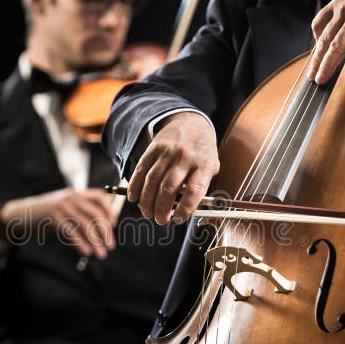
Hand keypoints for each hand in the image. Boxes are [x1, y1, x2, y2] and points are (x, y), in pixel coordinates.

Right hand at [0, 188, 115, 258]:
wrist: (20, 214)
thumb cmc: (46, 216)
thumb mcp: (65, 210)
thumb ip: (80, 216)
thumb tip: (101, 234)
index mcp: (76, 194)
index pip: (100, 196)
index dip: (109, 210)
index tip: (114, 225)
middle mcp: (70, 197)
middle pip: (95, 213)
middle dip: (105, 231)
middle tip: (110, 246)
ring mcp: (61, 206)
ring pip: (85, 224)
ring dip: (95, 241)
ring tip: (101, 254)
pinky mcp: (53, 217)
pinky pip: (71, 231)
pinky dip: (80, 242)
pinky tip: (86, 251)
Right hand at [127, 111, 219, 225]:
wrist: (192, 123)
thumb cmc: (202, 153)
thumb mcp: (211, 168)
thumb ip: (199, 187)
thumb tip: (180, 211)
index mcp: (204, 164)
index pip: (194, 190)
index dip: (185, 208)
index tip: (178, 220)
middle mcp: (185, 157)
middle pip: (169, 187)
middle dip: (161, 208)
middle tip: (159, 220)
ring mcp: (168, 151)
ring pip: (152, 180)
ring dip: (147, 201)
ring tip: (147, 213)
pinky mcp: (154, 148)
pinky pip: (141, 169)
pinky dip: (135, 185)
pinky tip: (133, 197)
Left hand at [307, 0, 344, 84]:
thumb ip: (343, 16)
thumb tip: (335, 39)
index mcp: (338, 3)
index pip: (318, 25)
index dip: (314, 44)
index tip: (313, 58)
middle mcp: (344, 9)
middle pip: (325, 39)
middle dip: (317, 60)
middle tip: (312, 76)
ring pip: (337, 45)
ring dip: (328, 65)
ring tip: (322, 78)